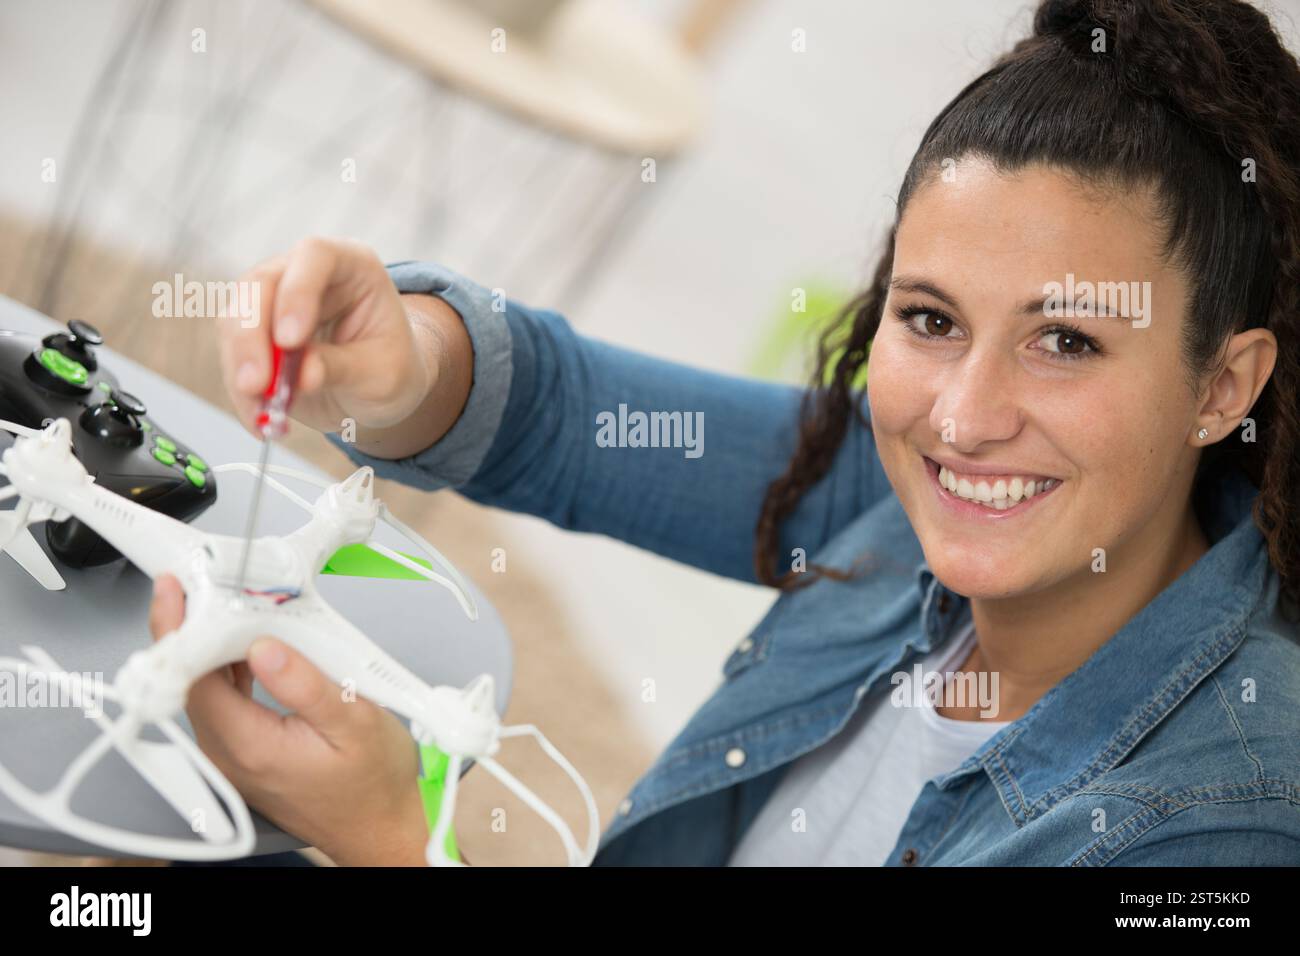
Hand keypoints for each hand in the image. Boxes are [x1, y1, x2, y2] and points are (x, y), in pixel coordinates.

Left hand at [148, 574, 431, 865]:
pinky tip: (243, 644)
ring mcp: (233, 755)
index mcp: (250, 745)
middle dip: (189, 628)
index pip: (193, 678)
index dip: (179, 631)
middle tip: (202, 583)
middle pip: (189, 680)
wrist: (382, 827)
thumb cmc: (375, 782)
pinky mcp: (244, 753)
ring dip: (207, 645)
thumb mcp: (354, 723)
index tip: (175, 591)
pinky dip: (224, 666)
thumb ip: (305, 685)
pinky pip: (221, 702)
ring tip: (223, 603)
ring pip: (202, 689)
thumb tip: (265, 646)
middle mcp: (229, 754)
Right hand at [219, 237, 465, 449]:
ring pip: (236, 320)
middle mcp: (306, 273)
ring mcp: (274, 299)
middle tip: (256, 386)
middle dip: (251, 338)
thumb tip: (302, 375)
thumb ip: (343, 368)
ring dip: (241, 370)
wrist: (377, 389)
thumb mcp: (383, 374)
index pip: (315, 256)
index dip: (297, 291)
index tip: (290, 341)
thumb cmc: (391, 369)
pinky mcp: (254, 332)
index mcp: (353, 266)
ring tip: (263, 414)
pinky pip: (233, 355)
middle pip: (261, 285)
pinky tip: (259, 419)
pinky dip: (241, 391)